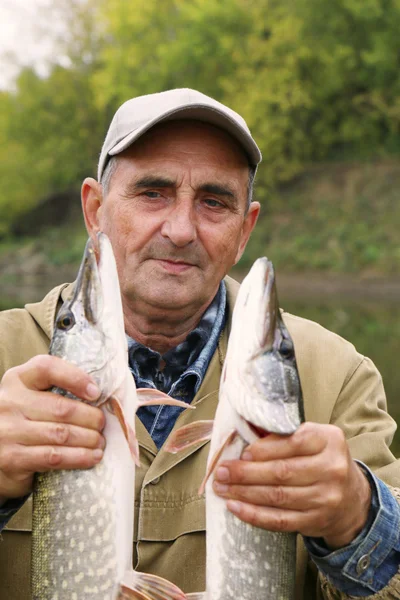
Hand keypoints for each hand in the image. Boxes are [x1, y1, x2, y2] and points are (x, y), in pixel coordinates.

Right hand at [0, 355, 105, 500]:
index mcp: (16, 380)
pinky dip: (78, 457)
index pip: (46, 368)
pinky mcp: (12, 458)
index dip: (75, 378)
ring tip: (100, 442)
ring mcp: (8, 431)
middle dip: (90, 417)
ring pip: (61, 434)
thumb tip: (98, 395)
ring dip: (88, 439)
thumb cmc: (22, 420)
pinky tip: (92, 457)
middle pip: (60, 407)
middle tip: (103, 424)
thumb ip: (55, 389)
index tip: (96, 392)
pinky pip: (54, 456)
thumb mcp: (30, 396)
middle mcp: (8, 403)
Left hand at [212, 422, 371, 548]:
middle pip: (282, 472)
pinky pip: (280, 520)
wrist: (351, 498)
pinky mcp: (316, 521)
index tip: (242, 452)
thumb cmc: (320, 460)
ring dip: (243, 493)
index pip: (294, 442)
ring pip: (277, 497)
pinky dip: (254, 514)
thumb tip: (243, 428)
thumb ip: (283, 434)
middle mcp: (332, 469)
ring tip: (221, 487)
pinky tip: (235, 506)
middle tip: (221, 471)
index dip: (265, 449)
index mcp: (329, 441)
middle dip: (245, 472)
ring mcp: (326, 498)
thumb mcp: (312, 438)